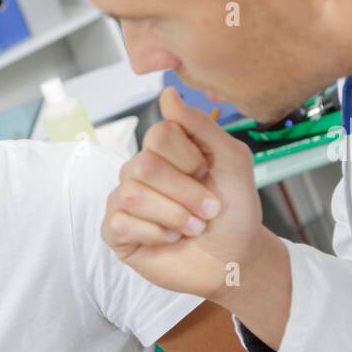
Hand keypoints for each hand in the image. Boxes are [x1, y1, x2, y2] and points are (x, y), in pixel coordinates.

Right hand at [102, 86, 265, 300]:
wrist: (235, 258)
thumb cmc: (234, 211)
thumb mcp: (231, 160)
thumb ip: (200, 125)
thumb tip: (167, 93)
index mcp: (163, 151)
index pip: (158, 135)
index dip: (188, 159)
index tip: (208, 175)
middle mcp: (138, 172)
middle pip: (143, 166)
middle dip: (185, 193)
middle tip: (207, 210)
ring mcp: (124, 202)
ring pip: (132, 196)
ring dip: (174, 216)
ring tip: (192, 227)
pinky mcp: (116, 232)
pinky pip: (120, 223)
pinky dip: (155, 234)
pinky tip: (169, 239)